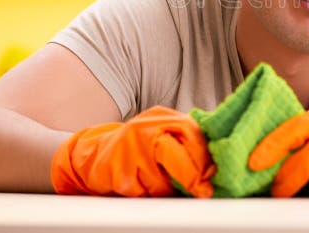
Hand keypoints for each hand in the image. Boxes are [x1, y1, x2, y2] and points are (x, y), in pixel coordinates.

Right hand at [51, 105, 214, 196]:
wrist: (96, 153)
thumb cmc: (139, 147)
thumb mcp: (164, 134)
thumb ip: (187, 144)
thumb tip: (212, 169)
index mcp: (163, 116)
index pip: (192, 136)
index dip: (205, 160)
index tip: (212, 177)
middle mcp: (145, 129)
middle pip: (177, 158)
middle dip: (193, 178)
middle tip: (202, 191)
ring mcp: (129, 150)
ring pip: (161, 182)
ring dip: (164, 189)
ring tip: (156, 180)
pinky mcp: (117, 171)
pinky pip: (143, 193)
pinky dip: (145, 193)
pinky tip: (139, 182)